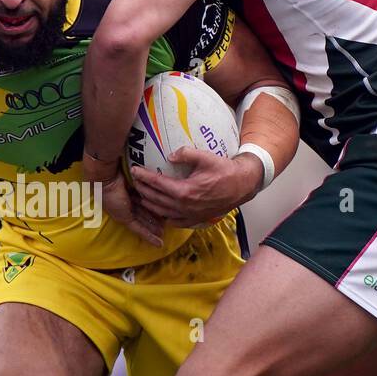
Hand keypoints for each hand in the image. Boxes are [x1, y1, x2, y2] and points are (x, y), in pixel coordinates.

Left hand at [99, 169, 163, 247]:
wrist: (106, 175)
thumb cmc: (118, 169)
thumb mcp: (135, 175)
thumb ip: (143, 178)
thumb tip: (153, 174)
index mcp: (126, 193)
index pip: (143, 202)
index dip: (152, 207)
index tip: (163, 209)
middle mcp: (125, 204)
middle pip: (144, 215)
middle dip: (154, 221)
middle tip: (165, 226)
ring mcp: (124, 213)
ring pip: (143, 224)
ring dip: (154, 230)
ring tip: (164, 234)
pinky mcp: (125, 219)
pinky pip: (139, 229)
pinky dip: (149, 236)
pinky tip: (159, 243)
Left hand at [131, 146, 262, 227]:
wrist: (242, 185)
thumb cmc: (224, 170)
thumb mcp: (206, 157)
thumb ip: (186, 154)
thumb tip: (169, 157)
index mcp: (185, 191)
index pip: (157, 184)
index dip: (144, 177)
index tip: (134, 171)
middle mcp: (184, 206)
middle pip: (156, 199)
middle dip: (142, 190)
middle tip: (134, 182)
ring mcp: (190, 215)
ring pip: (162, 212)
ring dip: (149, 204)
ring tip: (141, 196)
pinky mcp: (196, 219)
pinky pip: (175, 221)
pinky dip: (164, 216)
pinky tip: (160, 211)